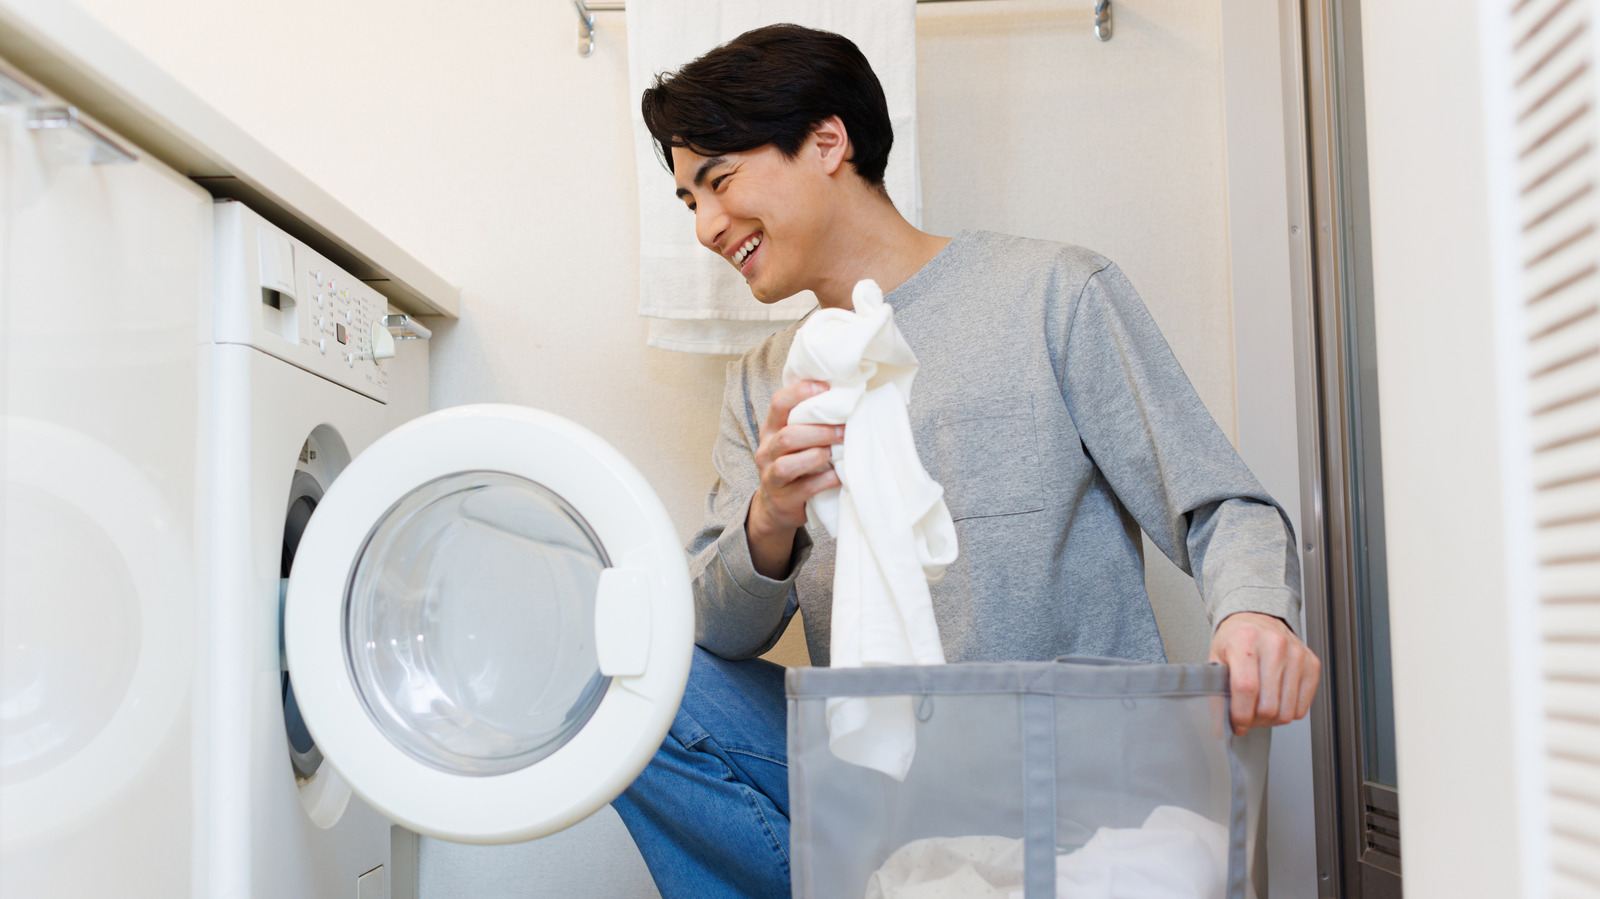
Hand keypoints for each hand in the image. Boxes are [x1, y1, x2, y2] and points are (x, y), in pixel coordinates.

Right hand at [746, 380, 843, 576]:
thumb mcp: (795, 439)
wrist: (777, 505)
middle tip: (845, 429)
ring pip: (789, 463)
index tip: (826, 388)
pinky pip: (805, 488)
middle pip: (787, 435)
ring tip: (839, 451)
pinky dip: (825, 480)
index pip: (778, 403)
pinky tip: (839, 475)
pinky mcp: (783, 499)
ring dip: (818, 455)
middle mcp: (766, 450)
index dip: (800, 392)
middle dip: (820, 431)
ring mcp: (771, 476)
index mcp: (771, 429)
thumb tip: (843, 394)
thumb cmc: (794, 462)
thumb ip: (808, 420)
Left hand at [1208, 611, 1320, 734]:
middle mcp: (1274, 645)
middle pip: (1269, 706)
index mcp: (1245, 640)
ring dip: (1271, 720)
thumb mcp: (1216, 658)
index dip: (1241, 715)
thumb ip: (1215, 689)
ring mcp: (1297, 654)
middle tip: (1246, 717)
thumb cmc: (1236, 639)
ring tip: (1259, 709)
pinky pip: (1302, 707)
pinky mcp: (1311, 664)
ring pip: (1288, 711)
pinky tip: (1275, 701)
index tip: (1237, 724)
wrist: (1258, 619)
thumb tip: (1218, 724)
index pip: (1246, 689)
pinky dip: (1288, 712)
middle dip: (1255, 721)